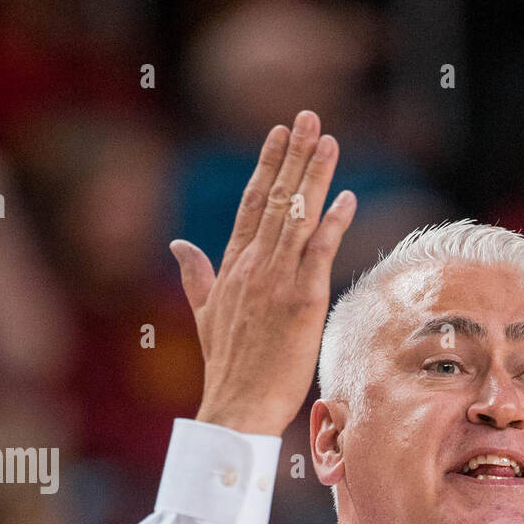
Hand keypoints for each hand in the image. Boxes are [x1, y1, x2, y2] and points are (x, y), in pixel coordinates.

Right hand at [171, 113, 355, 436]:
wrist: (237, 405)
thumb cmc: (227, 369)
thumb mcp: (205, 315)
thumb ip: (195, 275)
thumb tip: (178, 244)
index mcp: (231, 268)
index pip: (251, 205)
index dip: (267, 166)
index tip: (279, 133)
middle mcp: (252, 267)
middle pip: (276, 200)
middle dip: (293, 156)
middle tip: (308, 118)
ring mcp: (277, 281)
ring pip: (298, 217)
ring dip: (315, 176)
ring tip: (327, 140)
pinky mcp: (302, 301)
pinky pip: (319, 252)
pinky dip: (332, 223)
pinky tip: (345, 197)